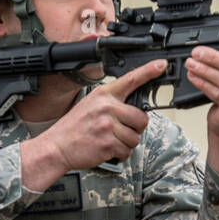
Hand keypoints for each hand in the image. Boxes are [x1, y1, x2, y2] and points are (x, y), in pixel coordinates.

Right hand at [36, 59, 163, 171]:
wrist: (57, 146)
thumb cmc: (74, 127)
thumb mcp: (90, 104)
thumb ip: (112, 102)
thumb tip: (134, 107)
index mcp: (104, 94)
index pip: (131, 79)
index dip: (149, 71)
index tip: (161, 64)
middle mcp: (107, 107)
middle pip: (141, 118)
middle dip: (135, 128)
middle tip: (121, 131)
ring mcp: (108, 125)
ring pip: (135, 137)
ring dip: (126, 144)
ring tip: (109, 140)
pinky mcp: (108, 143)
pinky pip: (127, 151)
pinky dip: (120, 154)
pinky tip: (107, 149)